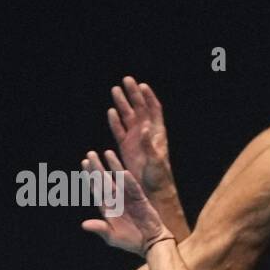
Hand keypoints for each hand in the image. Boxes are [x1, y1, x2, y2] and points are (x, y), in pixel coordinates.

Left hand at [80, 149, 172, 256]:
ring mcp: (129, 198)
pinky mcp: (140, 199)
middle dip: (97, 168)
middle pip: (105, 181)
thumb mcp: (112, 236)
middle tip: (90, 153)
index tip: (84, 165)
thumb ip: (100, 228)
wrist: (149, 243)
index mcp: (108, 208)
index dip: (89, 178)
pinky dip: (129, 181)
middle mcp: (117, 200)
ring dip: (113, 167)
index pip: (96, 190)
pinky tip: (124, 172)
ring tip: (107, 152)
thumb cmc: (130, 241)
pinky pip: (134, 188)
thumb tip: (84, 225)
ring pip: (119, 179)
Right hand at [107, 76, 174, 194]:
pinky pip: (119, 131)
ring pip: (127, 116)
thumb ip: (149, 144)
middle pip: (139, 108)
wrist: (151, 190)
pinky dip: (115, 121)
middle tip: (126, 80)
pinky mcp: (126, 147)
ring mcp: (135, 139)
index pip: (154, 109)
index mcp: (157, 133)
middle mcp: (146, 132)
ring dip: (122, 104)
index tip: (142, 85)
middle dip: (133, 94)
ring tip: (115, 90)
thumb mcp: (156, 160)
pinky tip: (111, 112)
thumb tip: (144, 127)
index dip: (149, 97)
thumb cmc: (158, 176)